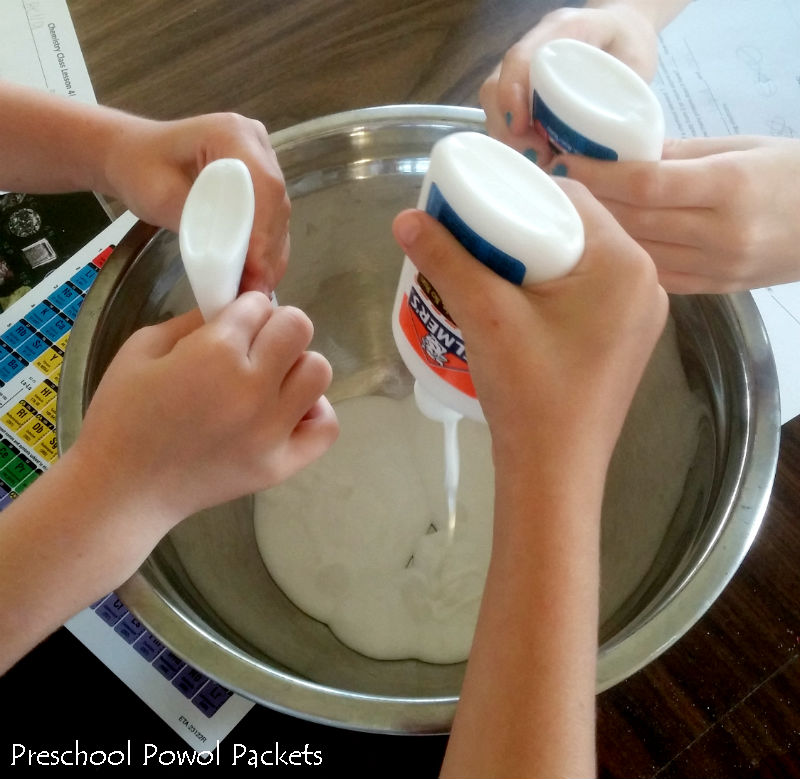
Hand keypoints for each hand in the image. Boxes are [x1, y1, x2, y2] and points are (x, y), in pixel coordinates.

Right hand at [67, 292, 337, 531]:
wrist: (123, 489)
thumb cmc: (123, 414)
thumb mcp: (144, 347)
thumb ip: (194, 319)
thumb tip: (236, 307)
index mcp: (215, 354)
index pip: (259, 306)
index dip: (244, 309)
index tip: (231, 324)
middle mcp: (253, 388)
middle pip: (299, 328)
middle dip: (276, 327)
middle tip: (254, 347)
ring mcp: (272, 430)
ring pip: (318, 372)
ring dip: (297, 367)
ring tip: (269, 382)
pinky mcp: (281, 465)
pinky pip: (326, 427)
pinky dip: (314, 412)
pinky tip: (288, 411)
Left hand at [103, 112, 289, 293]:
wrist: (132, 154)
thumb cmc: (139, 169)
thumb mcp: (160, 196)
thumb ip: (197, 222)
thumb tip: (230, 262)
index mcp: (233, 135)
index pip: (263, 186)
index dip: (264, 232)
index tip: (255, 272)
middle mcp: (257, 144)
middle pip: (276, 204)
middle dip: (268, 251)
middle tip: (256, 290)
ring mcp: (263, 162)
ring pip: (278, 215)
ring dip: (271, 254)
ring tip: (256, 288)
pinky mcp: (260, 182)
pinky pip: (272, 219)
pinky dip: (266, 250)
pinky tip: (257, 275)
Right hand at [392, 179, 666, 469]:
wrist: (553, 473)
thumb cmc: (528, 391)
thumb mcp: (484, 315)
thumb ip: (445, 259)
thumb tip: (406, 218)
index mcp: (625, 262)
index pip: (570, 197)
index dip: (519, 190)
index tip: (476, 204)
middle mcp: (645, 282)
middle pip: (575, 228)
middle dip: (522, 226)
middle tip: (475, 238)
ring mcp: (639, 316)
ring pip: (580, 261)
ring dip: (535, 258)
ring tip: (487, 268)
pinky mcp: (623, 341)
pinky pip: (587, 292)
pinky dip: (551, 287)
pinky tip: (516, 301)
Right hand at [480, 4, 660, 164]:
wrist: (622, 33)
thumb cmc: (631, 46)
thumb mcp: (638, 62)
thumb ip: (624, 94)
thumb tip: (606, 142)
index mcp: (563, 30)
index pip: (521, 58)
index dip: (511, 93)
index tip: (519, 128)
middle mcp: (533, 49)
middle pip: (496, 89)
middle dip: (507, 130)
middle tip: (538, 157)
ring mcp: (523, 73)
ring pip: (494, 108)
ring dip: (509, 141)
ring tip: (539, 163)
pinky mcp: (521, 95)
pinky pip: (505, 120)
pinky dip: (515, 145)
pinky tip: (535, 160)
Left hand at [548, 136, 799, 291]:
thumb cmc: (791, 175)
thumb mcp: (741, 148)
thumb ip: (678, 155)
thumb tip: (619, 155)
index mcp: (728, 187)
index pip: (645, 183)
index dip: (597, 176)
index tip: (562, 165)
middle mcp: (719, 233)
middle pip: (633, 220)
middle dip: (589, 204)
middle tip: (553, 189)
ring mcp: (715, 268)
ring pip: (638, 253)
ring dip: (600, 236)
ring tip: (570, 217)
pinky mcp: (711, 289)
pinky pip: (655, 275)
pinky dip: (626, 260)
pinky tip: (603, 248)